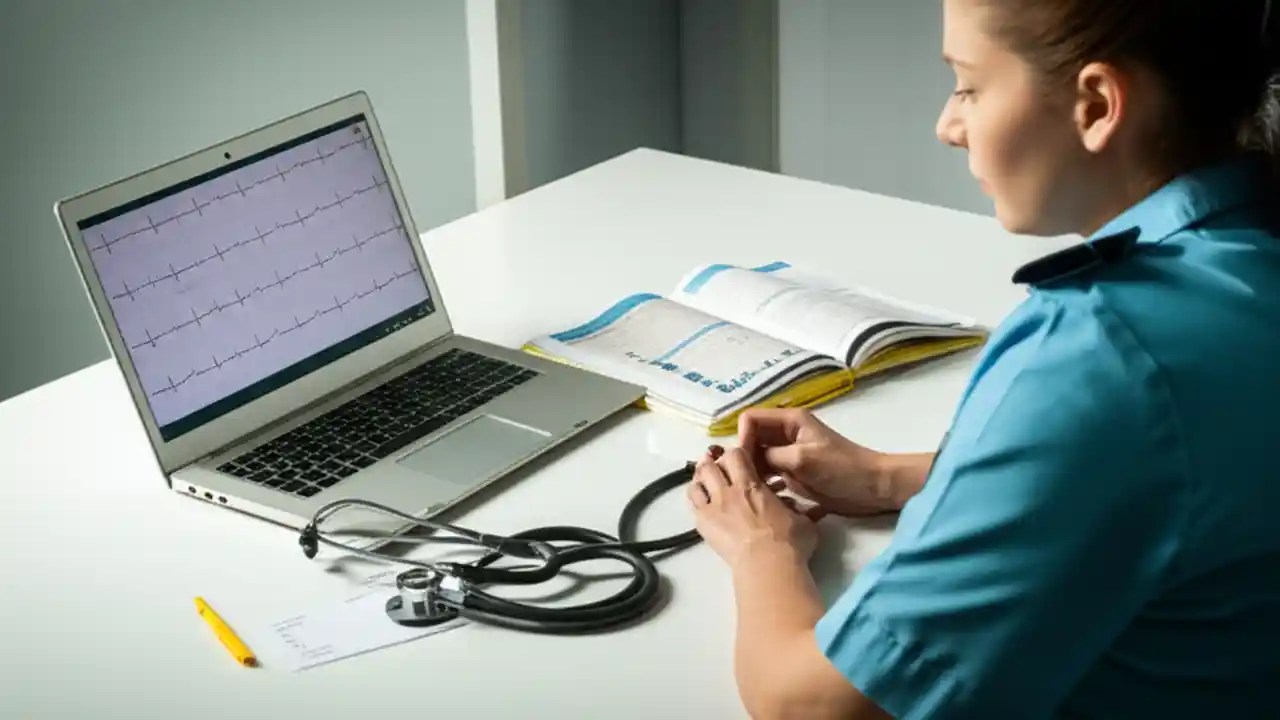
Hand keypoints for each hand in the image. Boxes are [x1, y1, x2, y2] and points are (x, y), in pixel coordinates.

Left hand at [687, 446, 819, 569]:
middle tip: (722, 470)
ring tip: (707, 483)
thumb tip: (792, 506)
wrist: (768, 565)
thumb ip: (793, 508)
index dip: (736, 454)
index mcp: (752, 485)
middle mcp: (729, 491)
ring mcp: (713, 507)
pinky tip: (702, 502)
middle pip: (711, 465)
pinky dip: (695, 497)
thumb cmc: (789, 541)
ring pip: (697, 481)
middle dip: (714, 464)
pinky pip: (692, 502)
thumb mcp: (801, 519)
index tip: (741, 461)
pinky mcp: (703, 524)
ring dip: (700, 479)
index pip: (736, 455)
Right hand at [738, 408, 894, 516]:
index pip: (750, 419)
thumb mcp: (802, 459)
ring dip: (752, 472)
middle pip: (751, 438)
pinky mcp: (793, 472)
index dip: (742, 438)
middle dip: (744, 457)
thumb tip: (744, 458)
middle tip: (744, 480)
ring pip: (757, 457)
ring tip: (753, 490)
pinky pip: (768, 473)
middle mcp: (786, 433)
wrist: (872, 488)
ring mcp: (789, 454)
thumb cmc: (841, 469)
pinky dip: (763, 482)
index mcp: (789, 421)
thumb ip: (770, 455)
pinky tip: (765, 496)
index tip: (744, 463)